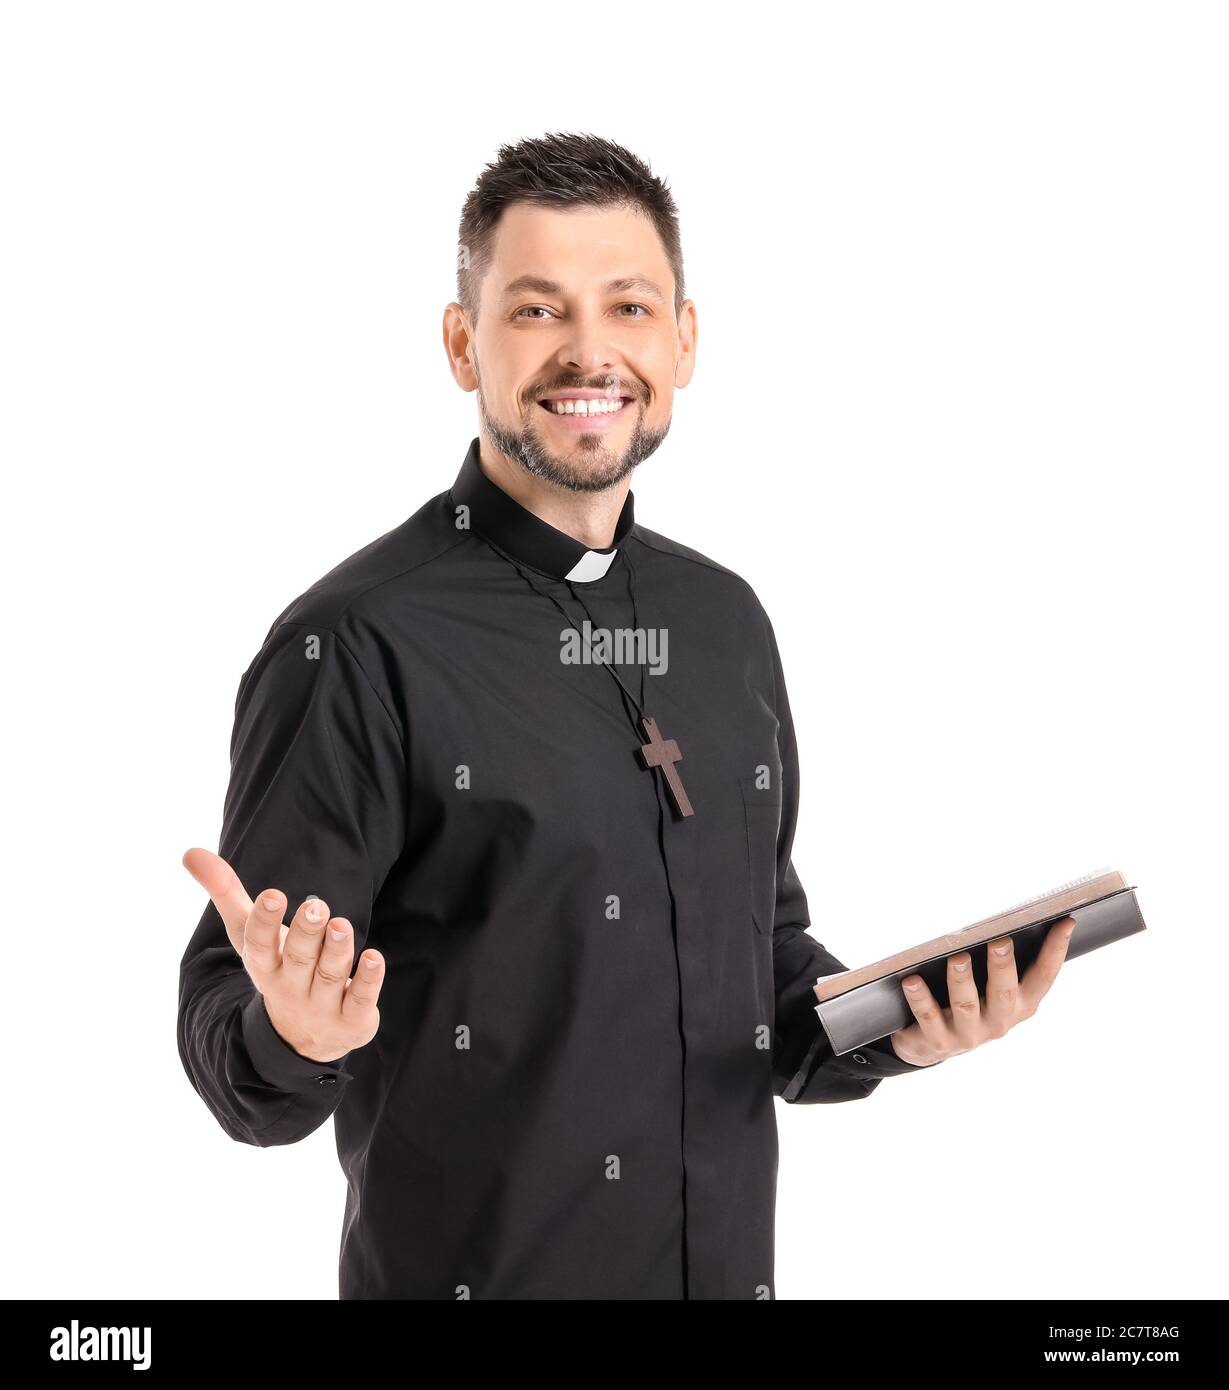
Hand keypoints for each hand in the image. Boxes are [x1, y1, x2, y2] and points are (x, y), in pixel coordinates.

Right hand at [182, 846, 384, 1064]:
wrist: (301, 1038)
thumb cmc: (277, 968)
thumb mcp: (249, 936)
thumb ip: (226, 893)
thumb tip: (190, 852)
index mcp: (265, 966)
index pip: (259, 945)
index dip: (265, 921)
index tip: (274, 894)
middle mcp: (291, 988)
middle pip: (299, 959)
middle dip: (307, 933)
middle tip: (317, 906)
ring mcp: (322, 1006)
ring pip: (330, 977)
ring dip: (337, 950)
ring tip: (342, 925)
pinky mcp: (352, 1019)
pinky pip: (361, 998)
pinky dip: (368, 979)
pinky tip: (374, 957)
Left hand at [887, 916, 1077, 1065]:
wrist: (930, 1045)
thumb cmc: (968, 1003)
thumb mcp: (990, 988)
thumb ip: (1001, 962)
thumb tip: (1004, 918)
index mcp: (1019, 1005)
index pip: (1043, 978)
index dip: (1055, 951)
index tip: (1065, 922)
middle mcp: (999, 1021)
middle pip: (1004, 993)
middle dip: (1002, 966)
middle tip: (1000, 941)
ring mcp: (969, 1034)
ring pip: (966, 1005)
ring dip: (962, 980)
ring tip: (957, 957)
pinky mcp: (938, 1041)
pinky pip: (928, 1017)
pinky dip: (921, 998)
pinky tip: (912, 981)